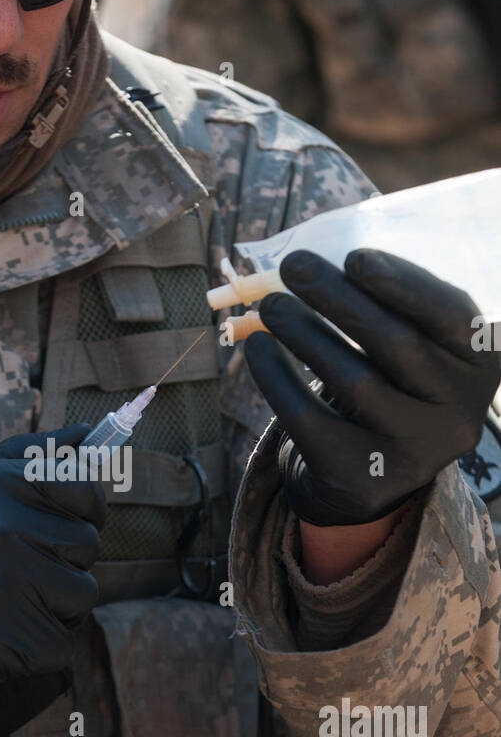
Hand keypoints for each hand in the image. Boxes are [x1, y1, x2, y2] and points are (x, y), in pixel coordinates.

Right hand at [0, 425, 105, 719]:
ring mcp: (0, 588)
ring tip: (2, 604)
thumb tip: (85, 435)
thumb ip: (24, 457)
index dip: (84, 510)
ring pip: (80, 595)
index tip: (62, 525)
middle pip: (86, 545)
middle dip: (61, 560)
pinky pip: (60, 645)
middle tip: (11, 572)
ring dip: (52, 605)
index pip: (85, 489)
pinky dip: (38, 648)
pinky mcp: (0, 643)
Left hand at [244, 249, 500, 526]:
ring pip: (352, 382)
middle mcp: (458, 412)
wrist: (371, 475)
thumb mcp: (414, 348)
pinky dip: (278, 379)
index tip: (354, 258)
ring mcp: (415, 451)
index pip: (450, 316)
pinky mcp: (365, 478)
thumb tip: (320, 264)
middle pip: (396, 344)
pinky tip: (257, 348)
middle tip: (295, 266)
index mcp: (480, 365)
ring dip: (304, 333)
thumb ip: (391, 308)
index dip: (402, 284)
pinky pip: (311, 420)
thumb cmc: (392, 384)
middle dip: (339, 298)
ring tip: (271, 305)